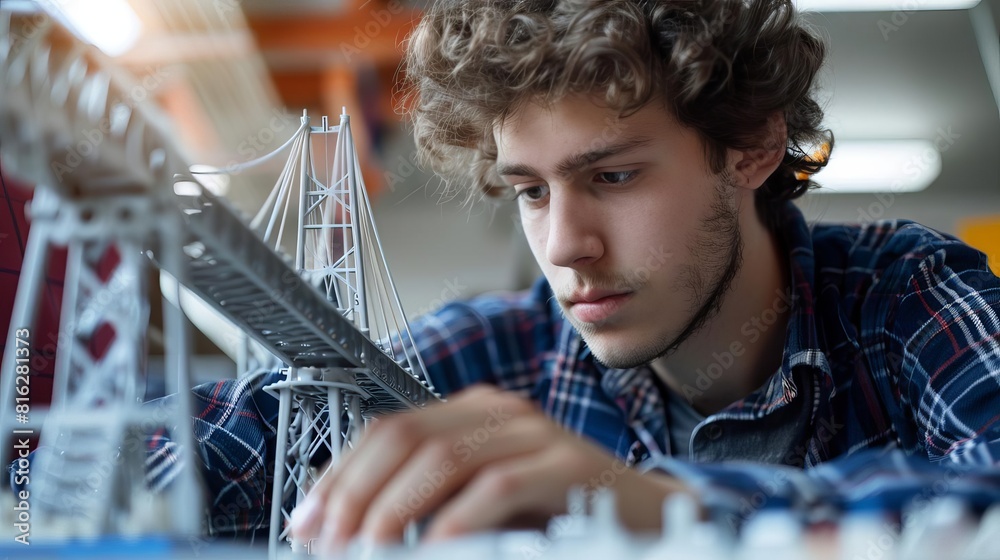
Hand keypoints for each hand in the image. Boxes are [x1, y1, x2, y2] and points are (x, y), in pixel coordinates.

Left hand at [288, 385, 692, 552]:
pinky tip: (434, 549)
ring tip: (367, 554)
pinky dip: (456, 522)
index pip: (387, 429)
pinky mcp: (567, 465)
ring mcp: (536, 433)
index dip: (339, 476)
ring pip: (443, 457)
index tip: (306, 525)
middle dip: (355, 496)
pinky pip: (497, 487)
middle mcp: (501, 411)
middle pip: (405, 437)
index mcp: (474, 412)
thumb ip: (428, 502)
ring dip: (392, 511)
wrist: (643, 514)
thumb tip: (353, 529)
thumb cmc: (556, 513)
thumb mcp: (481, 502)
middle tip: (329, 547)